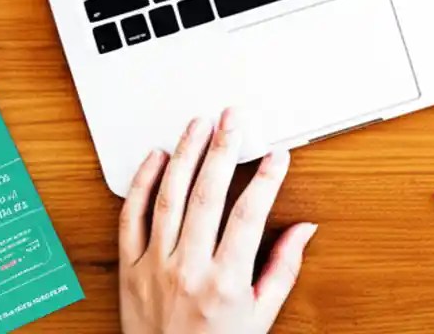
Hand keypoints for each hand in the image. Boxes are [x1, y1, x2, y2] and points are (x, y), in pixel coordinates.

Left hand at [119, 109, 316, 333]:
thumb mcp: (261, 317)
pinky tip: (156, 158)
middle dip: (224, 149)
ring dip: (185, 155)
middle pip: (208, 195)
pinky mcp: (128, 270)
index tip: (276, 155)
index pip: (249, 215)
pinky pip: (131, 218)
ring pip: (169, 198)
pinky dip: (141, 184)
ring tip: (197, 125)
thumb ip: (283, 268)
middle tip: (233, 119)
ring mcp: (154, 267)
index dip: (266, 179)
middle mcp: (188, 269)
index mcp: (225, 282)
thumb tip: (305, 229)